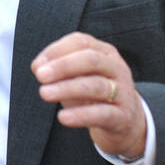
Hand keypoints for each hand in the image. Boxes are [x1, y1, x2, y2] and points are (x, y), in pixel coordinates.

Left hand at [32, 32, 146, 159]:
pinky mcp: (123, 117)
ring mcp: (123, 92)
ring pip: (96, 86)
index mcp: (105, 52)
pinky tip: (63, 117)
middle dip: (63, 66)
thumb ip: (59, 70)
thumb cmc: (95, 95)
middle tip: (40, 76)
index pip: (81, 42)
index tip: (37, 66)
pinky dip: (81, 115)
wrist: (127, 122)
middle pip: (91, 60)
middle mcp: (117, 68)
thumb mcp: (78, 77)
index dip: (56, 51)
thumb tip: (38, 67)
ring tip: (44, 93)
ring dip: (67, 88)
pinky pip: (102, 114)